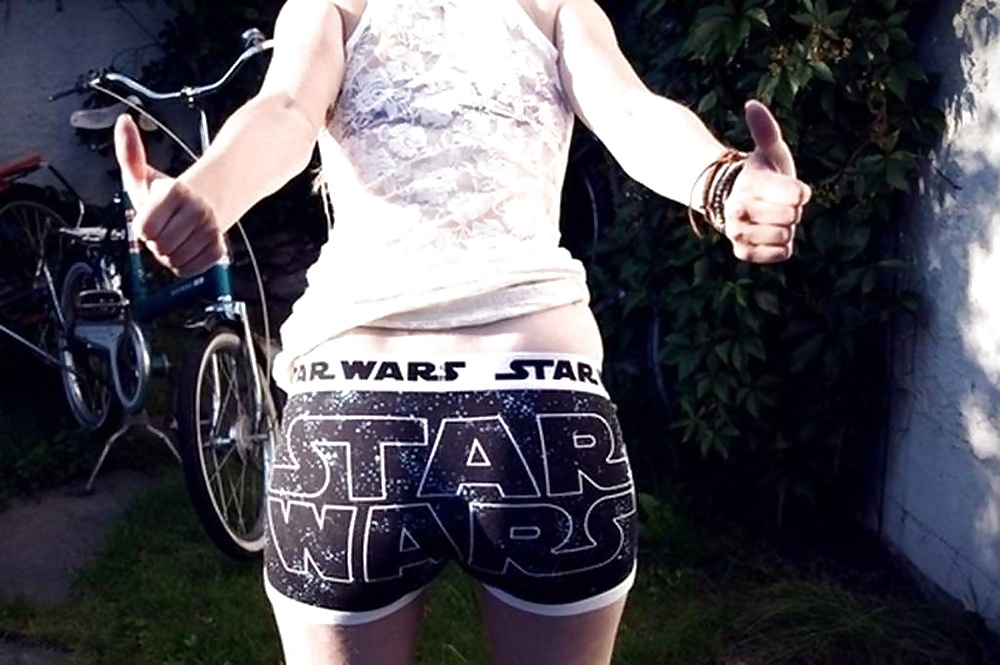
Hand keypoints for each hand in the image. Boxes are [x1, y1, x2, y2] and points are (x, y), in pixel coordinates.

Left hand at [114, 115, 225, 276]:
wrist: (205, 203)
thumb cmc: (168, 195)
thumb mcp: (144, 175)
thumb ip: (130, 152)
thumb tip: (123, 121)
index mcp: (177, 192)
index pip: (145, 229)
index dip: (143, 227)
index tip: (151, 216)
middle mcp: (198, 210)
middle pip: (159, 246)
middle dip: (156, 241)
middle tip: (164, 227)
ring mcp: (211, 230)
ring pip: (174, 259)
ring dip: (169, 253)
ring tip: (175, 237)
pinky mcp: (219, 248)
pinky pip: (191, 269)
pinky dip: (185, 263)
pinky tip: (187, 247)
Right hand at [723, 100, 811, 263]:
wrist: (735, 201)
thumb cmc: (762, 174)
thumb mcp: (769, 151)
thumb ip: (765, 129)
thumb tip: (751, 104)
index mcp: (751, 183)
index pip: (798, 195)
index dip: (800, 192)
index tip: (791, 189)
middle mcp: (739, 208)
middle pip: (792, 217)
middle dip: (792, 212)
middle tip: (779, 205)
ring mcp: (738, 232)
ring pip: (784, 236)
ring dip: (786, 229)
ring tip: (773, 219)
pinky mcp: (742, 252)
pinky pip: (778, 254)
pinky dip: (780, 247)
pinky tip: (771, 236)